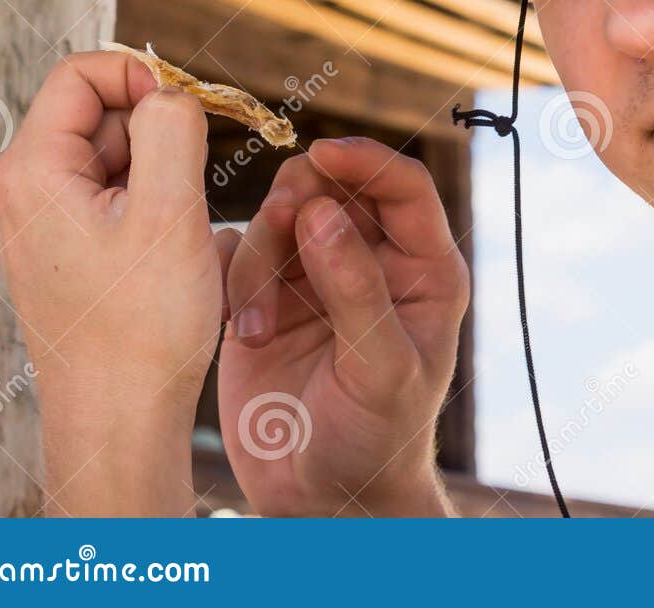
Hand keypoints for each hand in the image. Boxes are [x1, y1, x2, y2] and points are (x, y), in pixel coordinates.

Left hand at [0, 52, 222, 514]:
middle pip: (99, 112)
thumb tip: (171, 91)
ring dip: (161, 171)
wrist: (120, 417)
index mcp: (33, 172)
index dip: (142, 74)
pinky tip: (172, 247)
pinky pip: (113, 196)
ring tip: (183, 226)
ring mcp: (41, 223)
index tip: (192, 108)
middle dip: (158, 130)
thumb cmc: (140, 331)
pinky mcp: (65, 249)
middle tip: (200, 175)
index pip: (80, 73)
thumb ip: (170, 128)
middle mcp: (23, 192)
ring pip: (112, 156)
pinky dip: (153, 204)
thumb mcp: (171, 212)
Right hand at [218, 137, 466, 515]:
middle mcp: (371, 260)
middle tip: (277, 230)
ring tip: (253, 327)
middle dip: (298, 201)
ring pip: (279, 218)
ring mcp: (315, 275)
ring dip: (259, 259)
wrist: (321, 499)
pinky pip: (238, 253)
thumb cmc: (376, 439)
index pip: (404, 187)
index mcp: (423, 268)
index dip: (367, 160)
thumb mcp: (381, 369)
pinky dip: (230, 279)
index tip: (323, 154)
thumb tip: (321, 211)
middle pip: (333, 188)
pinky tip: (239, 331)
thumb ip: (357, 290)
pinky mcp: (264, 297)